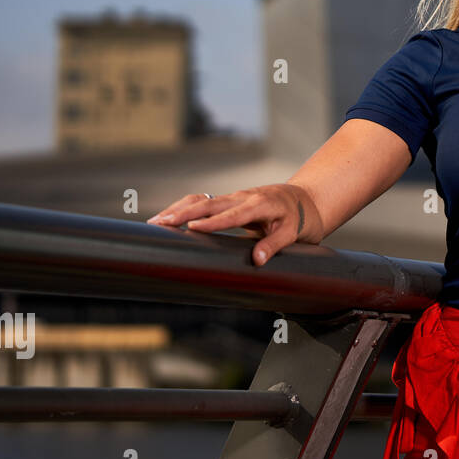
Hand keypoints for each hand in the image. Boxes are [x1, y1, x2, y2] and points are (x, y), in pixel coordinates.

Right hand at [146, 184, 314, 266]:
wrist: (303, 201)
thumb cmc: (298, 219)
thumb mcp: (293, 233)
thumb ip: (274, 245)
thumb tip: (256, 260)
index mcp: (260, 205)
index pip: (233, 214)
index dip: (213, 222)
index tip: (192, 228)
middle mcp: (243, 198)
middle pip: (209, 204)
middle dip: (183, 213)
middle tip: (160, 224)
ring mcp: (233, 198)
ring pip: (201, 200)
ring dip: (178, 209)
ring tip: (155, 222)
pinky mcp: (228, 201)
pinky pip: (203, 202)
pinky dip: (184, 208)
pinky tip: (167, 218)